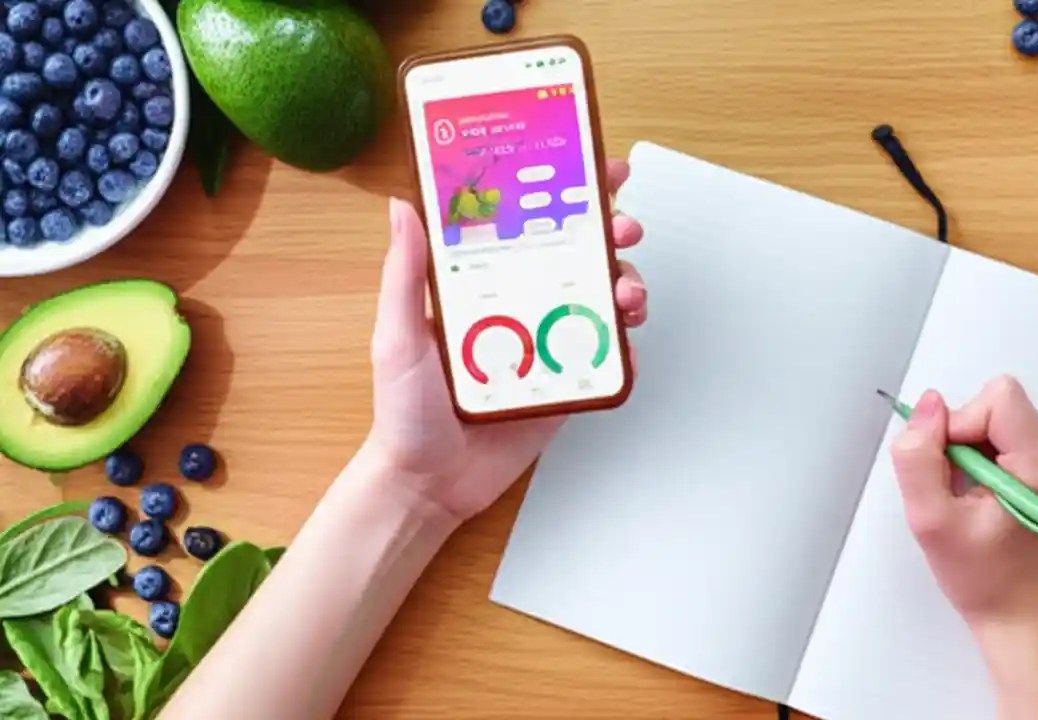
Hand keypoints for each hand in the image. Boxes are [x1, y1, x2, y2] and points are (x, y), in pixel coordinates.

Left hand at [366, 159, 646, 521]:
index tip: (592, 168)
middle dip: (611, 231)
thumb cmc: (405, 412)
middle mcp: (519, 305)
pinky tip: (627, 341)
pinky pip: (607, 356)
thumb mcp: (398, 335)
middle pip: (577, 253)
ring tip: (627, 293)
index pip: (526, 223)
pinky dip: (626, 345)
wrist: (429, 484)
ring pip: (600, 298)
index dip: (562, 192)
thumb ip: (404, 275)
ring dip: (625, 283)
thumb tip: (402, 206)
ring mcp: (547, 343)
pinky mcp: (566, 383)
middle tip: (623, 226)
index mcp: (482, 284)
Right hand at [889, 375, 1037, 628]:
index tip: (950, 470)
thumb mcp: (930, 520)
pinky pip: (1008, 431)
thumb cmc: (981, 578)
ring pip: (999, 415)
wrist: (1020, 615)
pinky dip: (986, 455)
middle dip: (964, 437)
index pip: (996, 399)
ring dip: (973, 447)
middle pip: (998, 403)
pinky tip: (985, 494)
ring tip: (972, 496)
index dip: (958, 425)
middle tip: (959, 488)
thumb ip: (918, 456)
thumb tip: (928, 404)